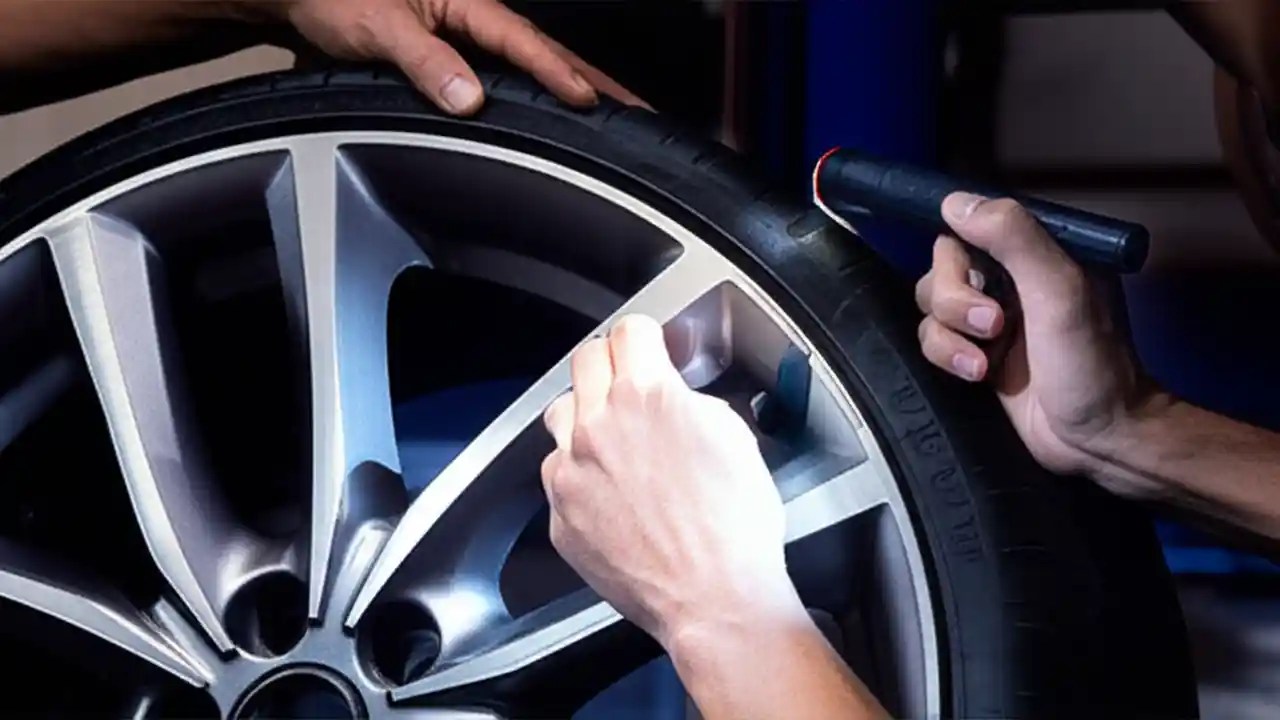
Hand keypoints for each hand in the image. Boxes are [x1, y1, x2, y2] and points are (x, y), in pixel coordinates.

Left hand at [263, 0, 645, 114]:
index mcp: (464, 3)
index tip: (588, 101)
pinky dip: (543, 97)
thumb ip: (422, 60)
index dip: (557, 74)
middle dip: (598, 83)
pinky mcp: (459, 58)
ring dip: (579, 91)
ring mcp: (470, 40)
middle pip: (549, 54)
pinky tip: (559, 118)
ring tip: (618, 119)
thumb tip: (468, 96)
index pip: (524, 43)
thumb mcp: (375, 26)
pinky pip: (512, 79)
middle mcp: (474, 19)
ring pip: (536, 67)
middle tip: (641, 114)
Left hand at [540, 314, 804, 647]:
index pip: (630, 330)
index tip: (650, 348)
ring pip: (560, 413)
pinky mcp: (559, 513)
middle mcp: (600, 426)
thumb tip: (676, 396)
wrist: (715, 600)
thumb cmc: (735, 531)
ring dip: (586, 417)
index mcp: (648, 397)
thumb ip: (693, 402)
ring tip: (616, 442)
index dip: (646, 337)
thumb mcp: (735, 439)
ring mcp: (572, 471)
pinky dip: (580, 475)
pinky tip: (612, 495)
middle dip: (611, 365)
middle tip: (630, 384)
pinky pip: (558, 473)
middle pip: (586, 360)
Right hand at [915, 193, 1158, 495]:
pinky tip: (977, 375)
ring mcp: (989, 319)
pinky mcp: (973, 355)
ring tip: (983, 363)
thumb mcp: (1061, 290)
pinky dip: (946, 357)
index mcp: (1037, 252)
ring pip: (931, 306)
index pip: (971, 226)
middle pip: (942, 267)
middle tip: (994, 326)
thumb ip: (1014, 238)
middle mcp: (1009, 279)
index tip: (968, 274)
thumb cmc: (1092, 364)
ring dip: (949, 334)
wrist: (1097, 440)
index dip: (958, 250)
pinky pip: (932, 340)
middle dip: (954, 299)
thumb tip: (956, 202)